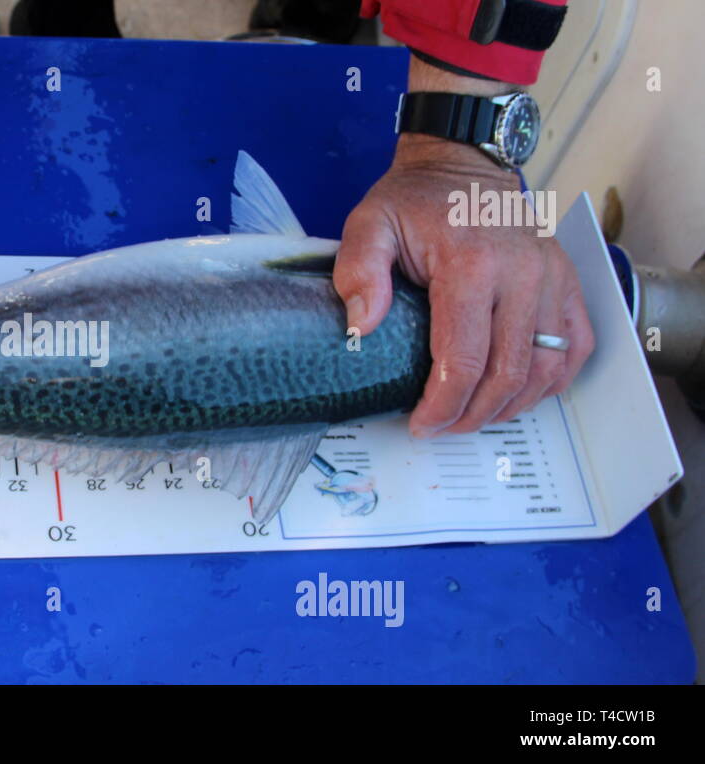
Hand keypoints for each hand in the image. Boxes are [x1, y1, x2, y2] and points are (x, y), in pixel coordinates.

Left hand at [334, 132, 593, 437]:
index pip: (465, 359)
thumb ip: (359, 272)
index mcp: (472, 265)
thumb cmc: (415, 200)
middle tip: (440, 428)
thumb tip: (361, 327)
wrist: (462, 164)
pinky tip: (519, 394)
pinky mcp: (567, 281)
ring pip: (546, 369)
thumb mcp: (369, 224)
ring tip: (472, 417)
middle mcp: (523, 274)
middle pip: (508, 374)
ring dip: (510, 406)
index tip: (420, 424)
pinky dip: (551, 380)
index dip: (443, 405)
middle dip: (471, 414)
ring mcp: (552, 278)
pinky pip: (574, 346)